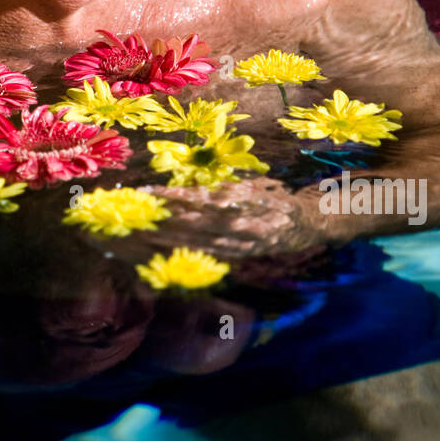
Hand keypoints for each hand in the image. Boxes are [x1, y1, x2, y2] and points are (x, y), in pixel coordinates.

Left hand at [138, 178, 325, 260]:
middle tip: (135, 212)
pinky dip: (182, 251)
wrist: (304, 224)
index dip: (174, 197)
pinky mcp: (237, 256)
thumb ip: (221, 188)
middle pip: (193, 222)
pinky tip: (161, 249)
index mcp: (243, 200)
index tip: (149, 192)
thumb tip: (186, 190)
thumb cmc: (272, 197)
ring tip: (140, 231)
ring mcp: (238, 244)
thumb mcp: (250, 184)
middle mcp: (240, 224)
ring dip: (166, 237)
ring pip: (196, 241)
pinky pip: (204, 254)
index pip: (201, 198)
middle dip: (163, 218)